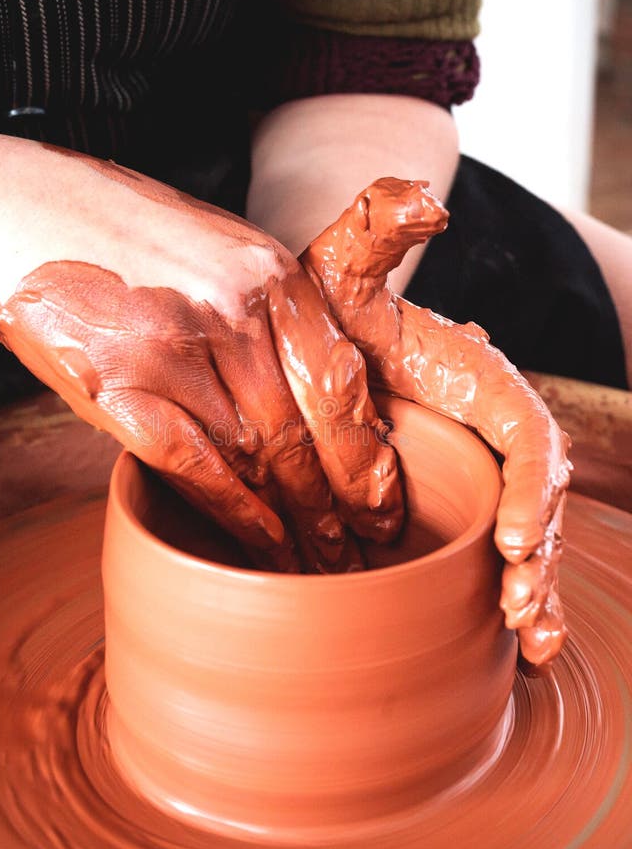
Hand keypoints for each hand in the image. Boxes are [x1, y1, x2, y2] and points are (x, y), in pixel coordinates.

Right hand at [0, 130, 402, 570]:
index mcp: (270, 275)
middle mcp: (232, 310)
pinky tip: (261, 546)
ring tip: (319, 565)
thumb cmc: (125, 239)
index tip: (385, 503)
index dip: (368, 455)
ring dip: (294, 522)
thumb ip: (267, 318)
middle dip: (339, 504)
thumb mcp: (219, 255)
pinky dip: (235, 514)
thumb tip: (308, 397)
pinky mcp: (118, 386)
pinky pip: (194, 466)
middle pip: (303, 430)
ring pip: (256, 457)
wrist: (19, 212)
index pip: (339, 382)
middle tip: (361, 554)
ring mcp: (174, 349)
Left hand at [296, 178, 571, 663]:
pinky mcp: (445, 508)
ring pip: (521, 538)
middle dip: (538, 559)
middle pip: (537, 500)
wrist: (310, 342)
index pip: (526, 433)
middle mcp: (483, 435)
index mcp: (477, 382)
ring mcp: (468, 476)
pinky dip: (501, 599)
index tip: (513, 536)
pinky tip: (507, 647)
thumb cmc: (328, 307)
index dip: (532, 486)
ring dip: (532, 591)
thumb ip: (376, 225)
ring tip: (529, 643)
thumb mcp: (341, 264)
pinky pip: (485, 558)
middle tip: (521, 611)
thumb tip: (423, 201)